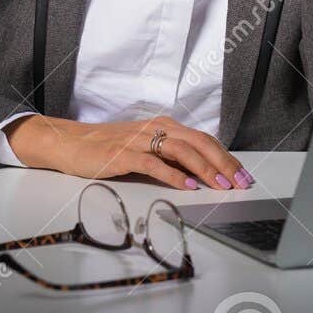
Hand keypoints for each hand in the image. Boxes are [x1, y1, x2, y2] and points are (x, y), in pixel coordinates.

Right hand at [5, 114, 254, 190]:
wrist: (70, 144)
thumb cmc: (107, 149)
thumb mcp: (144, 149)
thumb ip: (169, 157)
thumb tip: (201, 173)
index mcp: (163, 126)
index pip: (203, 139)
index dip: (226, 156)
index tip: (242, 174)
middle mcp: (155, 129)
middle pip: (199, 142)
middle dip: (224, 163)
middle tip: (241, 182)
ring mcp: (139, 140)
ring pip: (182, 150)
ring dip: (205, 169)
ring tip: (220, 185)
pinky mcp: (123, 154)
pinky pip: (154, 163)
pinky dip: (175, 175)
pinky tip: (188, 186)